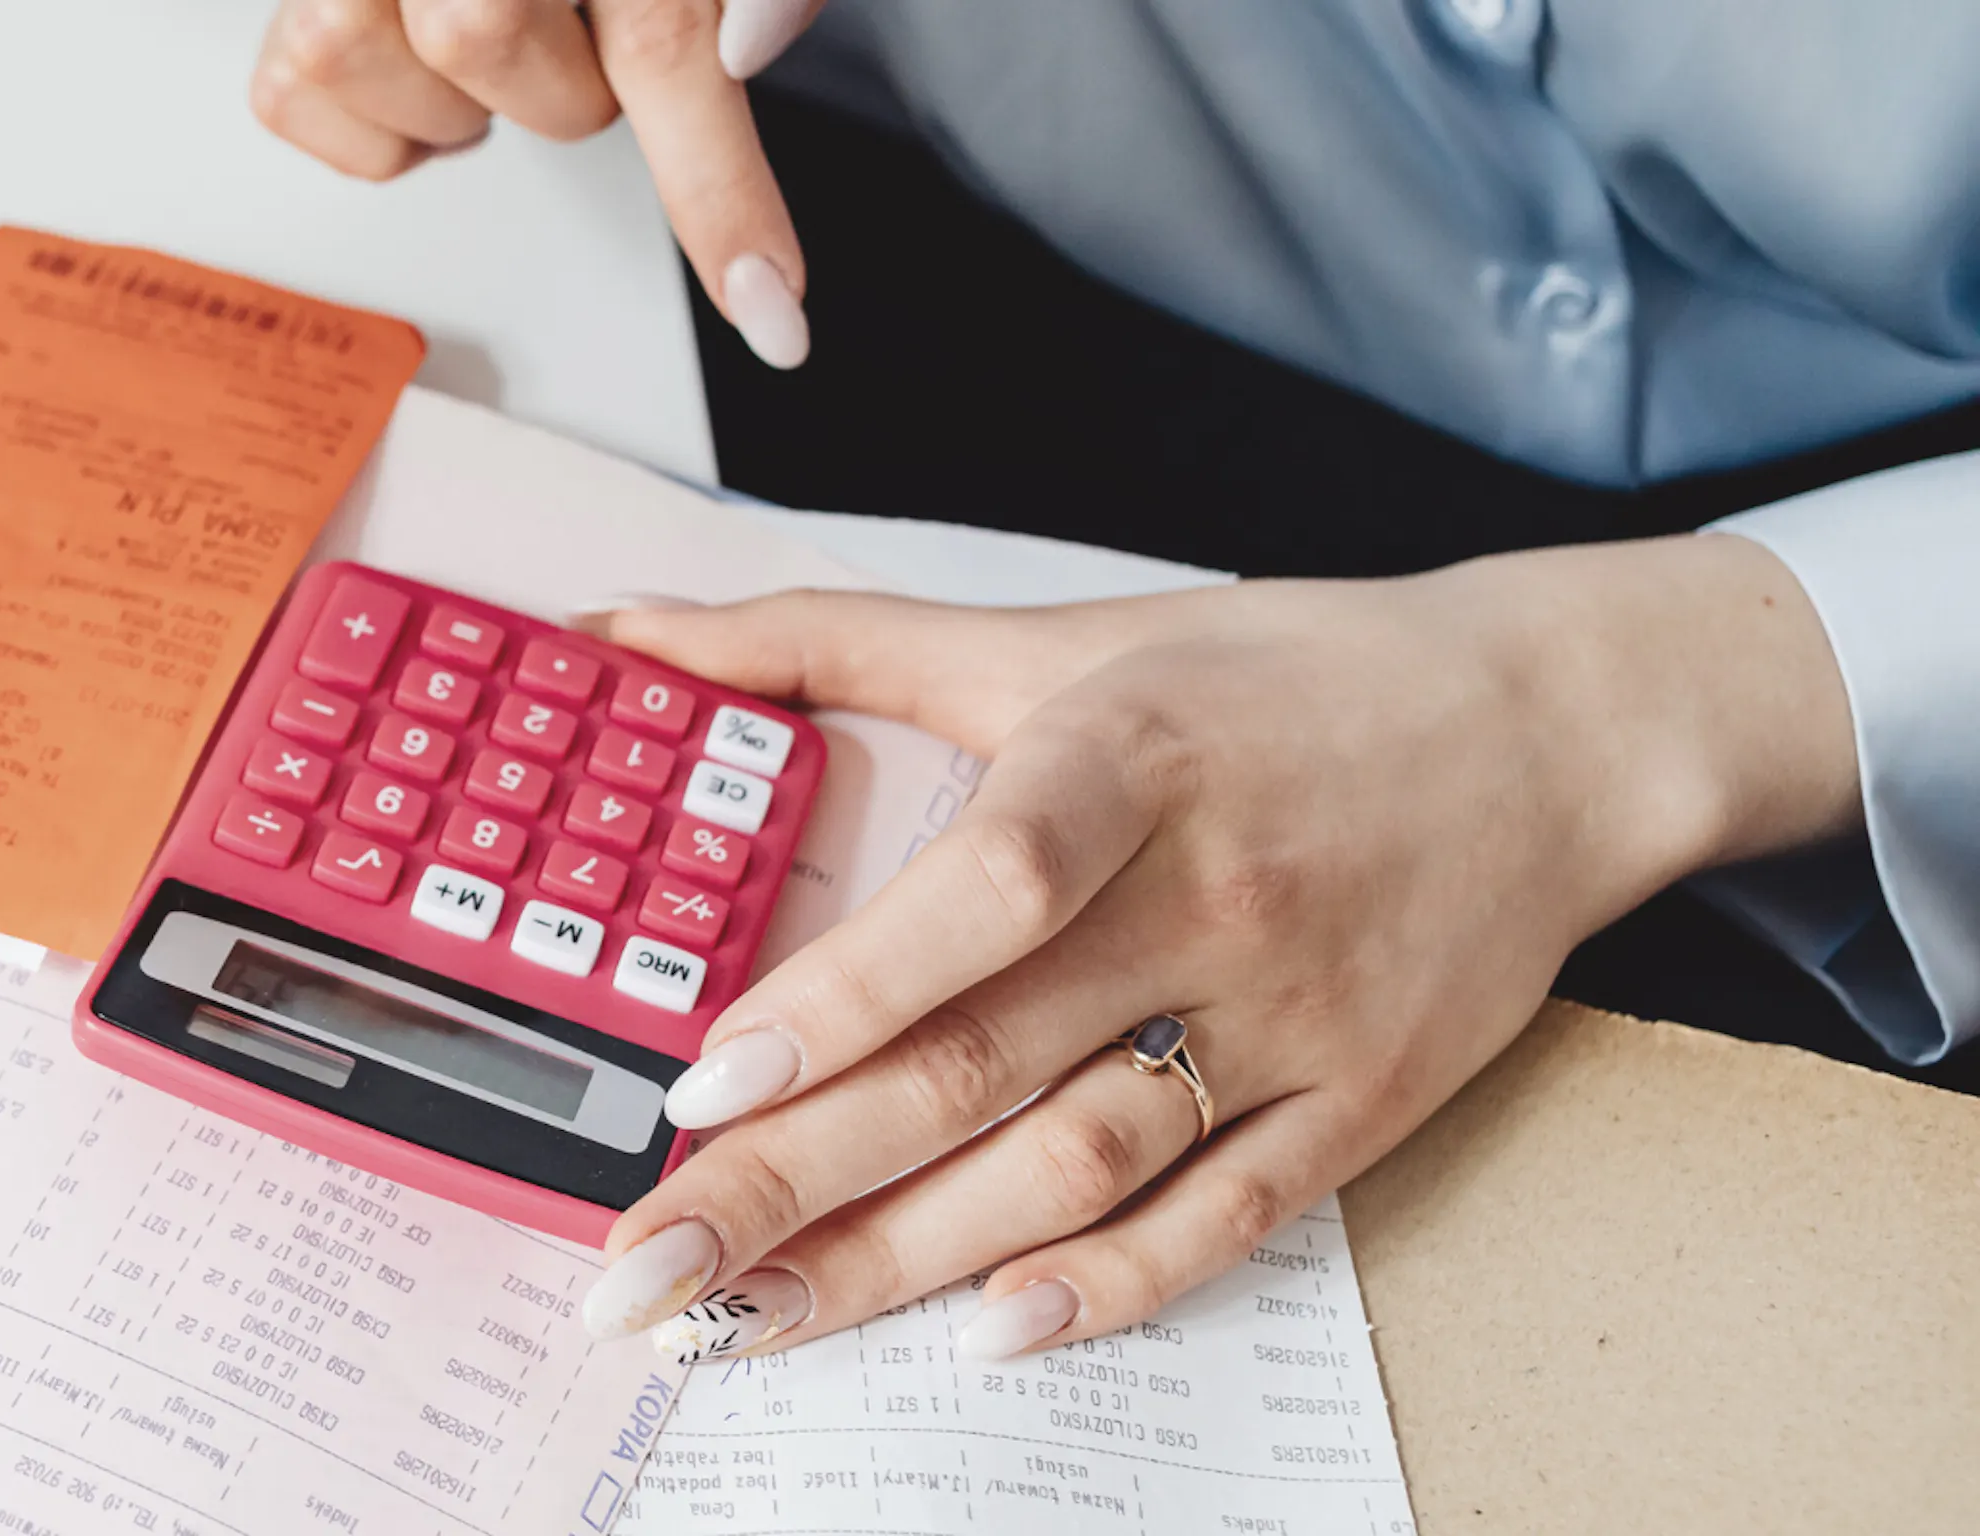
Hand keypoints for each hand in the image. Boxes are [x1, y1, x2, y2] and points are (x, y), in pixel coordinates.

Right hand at [247, 0, 825, 366]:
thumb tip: (746, 47)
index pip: (660, 38)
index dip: (716, 185)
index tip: (768, 304)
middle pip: (482, 37)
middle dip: (561, 87)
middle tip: (582, 47)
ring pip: (360, 52)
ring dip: (457, 99)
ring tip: (500, 46)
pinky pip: (295, 93)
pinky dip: (373, 120)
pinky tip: (419, 68)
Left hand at [569, 536, 1862, 1360]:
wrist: (1556, 726)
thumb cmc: (1277, 680)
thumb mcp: (1053, 637)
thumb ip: (824, 643)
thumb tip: (624, 637)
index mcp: (1126, 763)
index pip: (977, 896)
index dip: (839, 998)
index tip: (704, 1084)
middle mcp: (1211, 898)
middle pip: (980, 1065)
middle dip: (792, 1184)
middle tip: (648, 1272)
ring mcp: (1291, 1016)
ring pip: (1074, 1164)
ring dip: (901, 1263)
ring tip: (753, 1326)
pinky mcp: (1361, 1103)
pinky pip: (1221, 1217)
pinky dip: (1103, 1286)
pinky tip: (981, 1331)